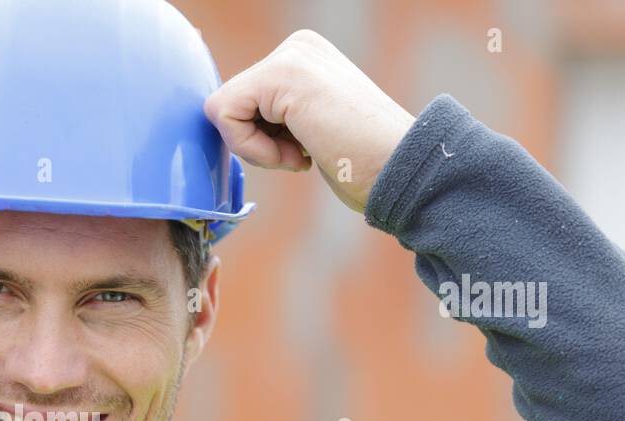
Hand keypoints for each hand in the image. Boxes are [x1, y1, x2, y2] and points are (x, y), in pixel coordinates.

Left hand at [203, 29, 415, 212]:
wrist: (401, 171)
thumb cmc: (364, 164)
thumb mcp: (314, 128)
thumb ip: (279, 116)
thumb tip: (232, 123)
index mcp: (307, 56)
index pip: (244, 101)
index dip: (263, 140)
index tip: (307, 147)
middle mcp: (298, 46)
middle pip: (231, 105)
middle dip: (259, 143)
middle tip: (308, 152)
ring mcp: (291, 55)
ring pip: (223, 110)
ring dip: (259, 149)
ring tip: (308, 152)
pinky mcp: (281, 74)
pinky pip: (223, 114)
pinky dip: (252, 148)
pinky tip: (297, 154)